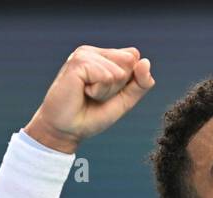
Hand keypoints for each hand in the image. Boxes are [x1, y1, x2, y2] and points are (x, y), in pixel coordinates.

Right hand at [24, 45, 154, 152]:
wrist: (67, 130)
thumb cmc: (91, 115)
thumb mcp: (124, 100)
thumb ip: (140, 83)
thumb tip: (145, 61)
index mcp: (104, 56)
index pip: (134, 60)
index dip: (126, 83)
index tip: (107, 93)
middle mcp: (94, 52)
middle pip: (128, 63)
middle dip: (118, 87)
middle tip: (96, 95)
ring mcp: (84, 54)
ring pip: (117, 72)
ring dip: (106, 91)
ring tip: (88, 94)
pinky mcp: (78, 62)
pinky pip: (105, 76)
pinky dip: (98, 91)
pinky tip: (82, 92)